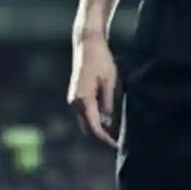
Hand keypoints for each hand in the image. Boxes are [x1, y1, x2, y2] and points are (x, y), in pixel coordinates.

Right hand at [68, 34, 120, 149]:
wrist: (87, 45)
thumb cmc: (101, 60)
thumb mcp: (110, 82)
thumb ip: (108, 103)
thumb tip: (108, 120)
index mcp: (84, 100)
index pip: (94, 127)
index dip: (105, 138)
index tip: (116, 145)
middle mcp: (74, 102)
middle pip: (87, 127)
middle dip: (101, 135)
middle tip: (117, 141)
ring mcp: (73, 98)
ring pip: (85, 120)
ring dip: (98, 126)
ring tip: (115, 131)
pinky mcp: (75, 95)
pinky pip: (84, 112)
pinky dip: (94, 118)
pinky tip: (107, 119)